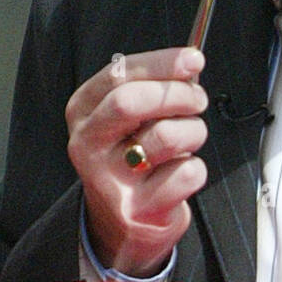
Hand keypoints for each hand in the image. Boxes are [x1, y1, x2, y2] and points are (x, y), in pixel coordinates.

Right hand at [65, 47, 209, 275]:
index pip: (118, 74)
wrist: (123, 223)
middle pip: (131, 102)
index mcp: (83, 111)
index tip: (193, 58)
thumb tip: (190, 63)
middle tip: (198, 99)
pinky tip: (179, 174)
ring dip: (193, 132)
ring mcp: (110, 180)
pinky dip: (195, 169)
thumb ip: (153, 87)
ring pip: (166, 136)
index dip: (161, 63)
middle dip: (177, 94)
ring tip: (188, 140)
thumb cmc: (134, 156)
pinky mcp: (137, 210)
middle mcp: (88, 144)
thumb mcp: (130, 118)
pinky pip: (186, 173)